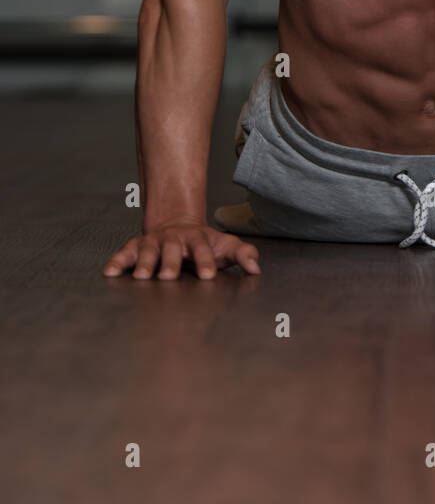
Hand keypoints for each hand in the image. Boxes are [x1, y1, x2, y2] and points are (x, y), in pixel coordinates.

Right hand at [103, 223, 260, 279]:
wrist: (178, 226)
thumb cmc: (204, 243)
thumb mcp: (226, 246)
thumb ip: (243, 254)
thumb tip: (256, 268)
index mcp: (197, 239)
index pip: (203, 249)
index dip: (205, 262)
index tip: (208, 276)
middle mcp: (174, 239)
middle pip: (173, 249)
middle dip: (170, 262)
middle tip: (168, 277)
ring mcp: (155, 242)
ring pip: (148, 251)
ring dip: (144, 263)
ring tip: (140, 276)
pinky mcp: (137, 247)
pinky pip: (125, 253)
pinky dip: (117, 261)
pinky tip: (110, 272)